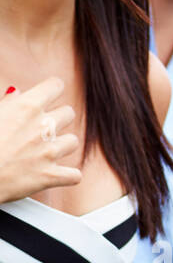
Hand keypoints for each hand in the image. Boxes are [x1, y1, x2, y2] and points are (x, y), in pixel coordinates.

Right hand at [0, 77, 80, 203]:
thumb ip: (7, 103)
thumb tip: (17, 93)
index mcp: (26, 106)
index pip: (55, 86)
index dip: (52, 90)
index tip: (47, 95)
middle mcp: (42, 126)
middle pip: (69, 113)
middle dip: (58, 118)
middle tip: (42, 127)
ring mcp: (49, 151)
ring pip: (73, 141)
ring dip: (62, 145)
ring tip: (45, 150)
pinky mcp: (52, 175)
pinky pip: (75, 175)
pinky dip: (68, 175)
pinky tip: (57, 173)